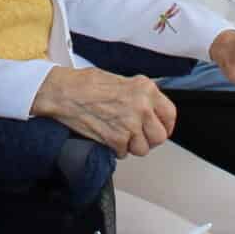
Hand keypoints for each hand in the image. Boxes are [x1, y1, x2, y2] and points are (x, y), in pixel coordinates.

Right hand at [30, 66, 175, 155]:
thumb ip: (140, 95)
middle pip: (159, 137)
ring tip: (119, 133)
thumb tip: (151, 109)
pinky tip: (107, 135)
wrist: (64, 92)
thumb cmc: (85, 84)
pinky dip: (116, 148)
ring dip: (131, 145)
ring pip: (143, 149)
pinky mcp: (116, 139)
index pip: (170, 114)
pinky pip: (124, 153)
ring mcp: (130, 124)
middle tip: (136, 134)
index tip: (160, 129)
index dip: (165, 125)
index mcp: (146, 89)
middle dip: (148, 138)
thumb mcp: (121, 80)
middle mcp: (142, 107)